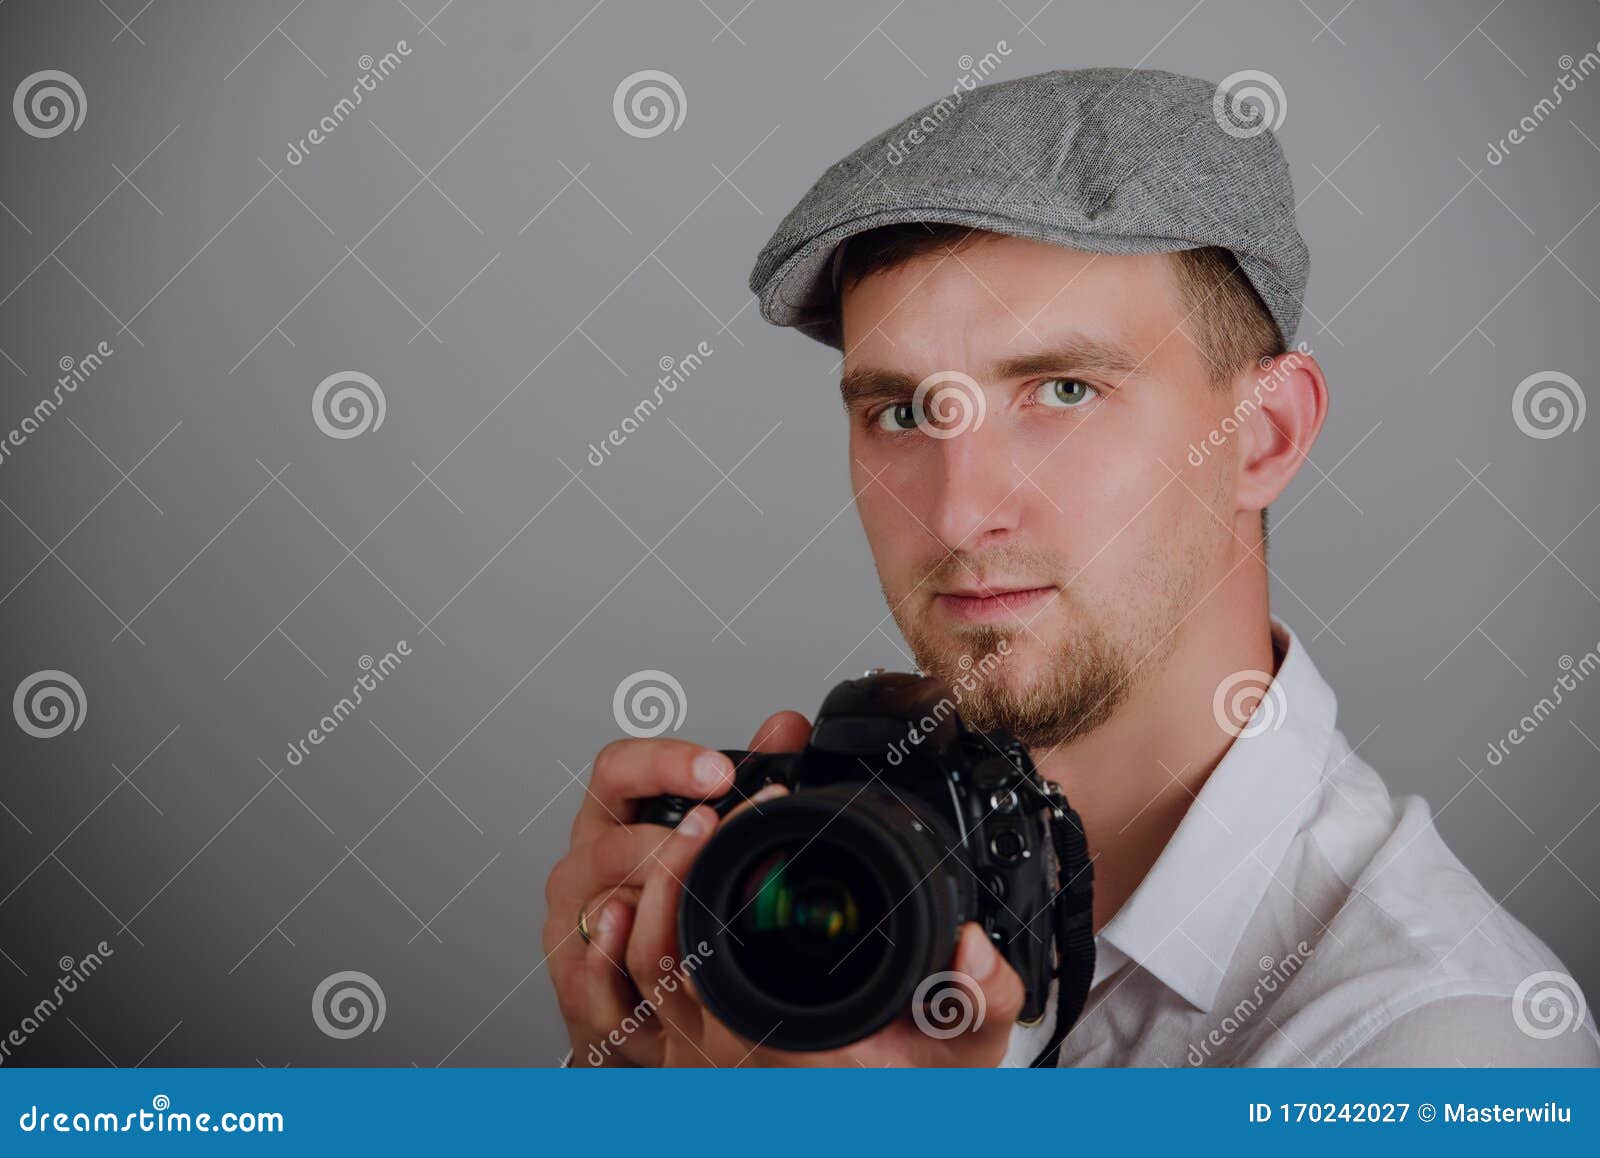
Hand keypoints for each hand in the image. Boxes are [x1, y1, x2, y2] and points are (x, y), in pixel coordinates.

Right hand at [541, 709, 810, 1065]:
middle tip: (719, 843)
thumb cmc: (662, 902)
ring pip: (606, 908)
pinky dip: (620, 964)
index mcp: (612, 817)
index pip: (617, 769)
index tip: (719, 773)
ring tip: (697, 895)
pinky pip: (592, 972)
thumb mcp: (700, 834)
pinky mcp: (572, 979)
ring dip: (654, 907)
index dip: (665, 764)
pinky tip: (647, 950)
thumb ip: (743, 779)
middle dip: (672, 845)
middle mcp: (584, 862)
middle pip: (613, 844)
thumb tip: (786, 726)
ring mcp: (573, 922)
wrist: (628, 992)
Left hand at [626, 800, 1027, 1066]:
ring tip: (690, 835)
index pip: (706, 958)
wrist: (892, 1116)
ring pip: (638, 971)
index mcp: (783, 1050)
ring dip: (651, 895)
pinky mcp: (691, 1056)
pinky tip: (646, 899)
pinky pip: (634, 1001)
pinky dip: (631, 944)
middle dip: (675, 865)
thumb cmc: (916, 1091)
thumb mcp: (967, 1051)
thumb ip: (983, 1001)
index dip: (706, 868)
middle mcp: (728, 1063)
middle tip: (712, 810)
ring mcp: (700, 1064)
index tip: (753, 806)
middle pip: (654, 953)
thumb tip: (973, 948)